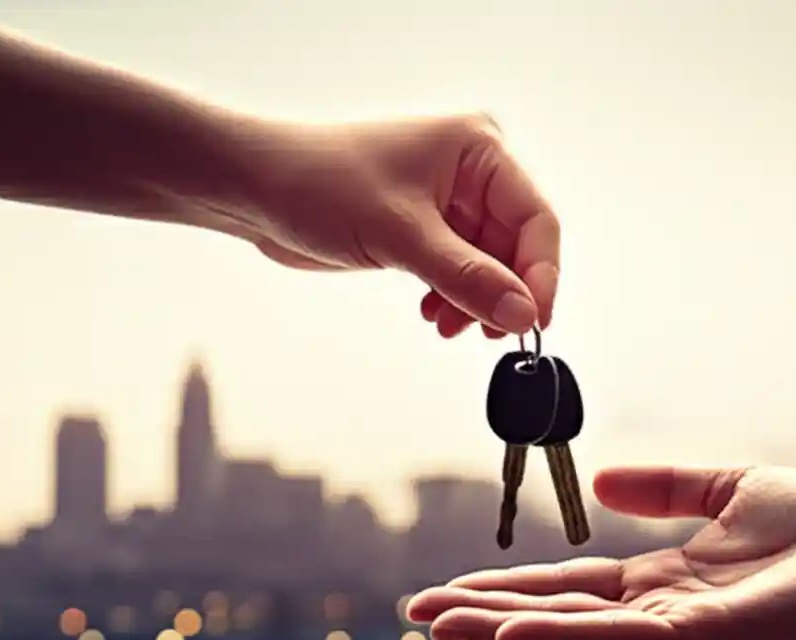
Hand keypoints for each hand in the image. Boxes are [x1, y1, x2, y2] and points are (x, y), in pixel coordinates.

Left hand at [245, 113, 559, 338]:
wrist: (254, 187)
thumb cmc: (319, 184)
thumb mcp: (401, 236)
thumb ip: (467, 278)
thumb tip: (522, 314)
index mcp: (477, 148)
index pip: (535, 217)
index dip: (540, 274)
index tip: (533, 321)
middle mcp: (468, 169)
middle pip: (515, 244)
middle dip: (503, 292)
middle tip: (490, 334)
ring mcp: (444, 199)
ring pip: (487, 262)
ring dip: (475, 300)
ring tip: (448, 327)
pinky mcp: (420, 226)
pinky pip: (457, 267)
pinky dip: (452, 295)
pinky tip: (433, 315)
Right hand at [406, 466, 795, 639]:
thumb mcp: (725, 488)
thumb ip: (664, 486)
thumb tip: (602, 486)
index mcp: (661, 585)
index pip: (566, 591)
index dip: (506, 589)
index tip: (450, 588)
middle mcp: (659, 620)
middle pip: (554, 620)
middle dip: (483, 618)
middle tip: (417, 618)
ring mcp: (677, 638)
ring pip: (572, 638)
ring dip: (502, 631)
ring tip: (442, 625)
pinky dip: (559, 638)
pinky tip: (510, 633)